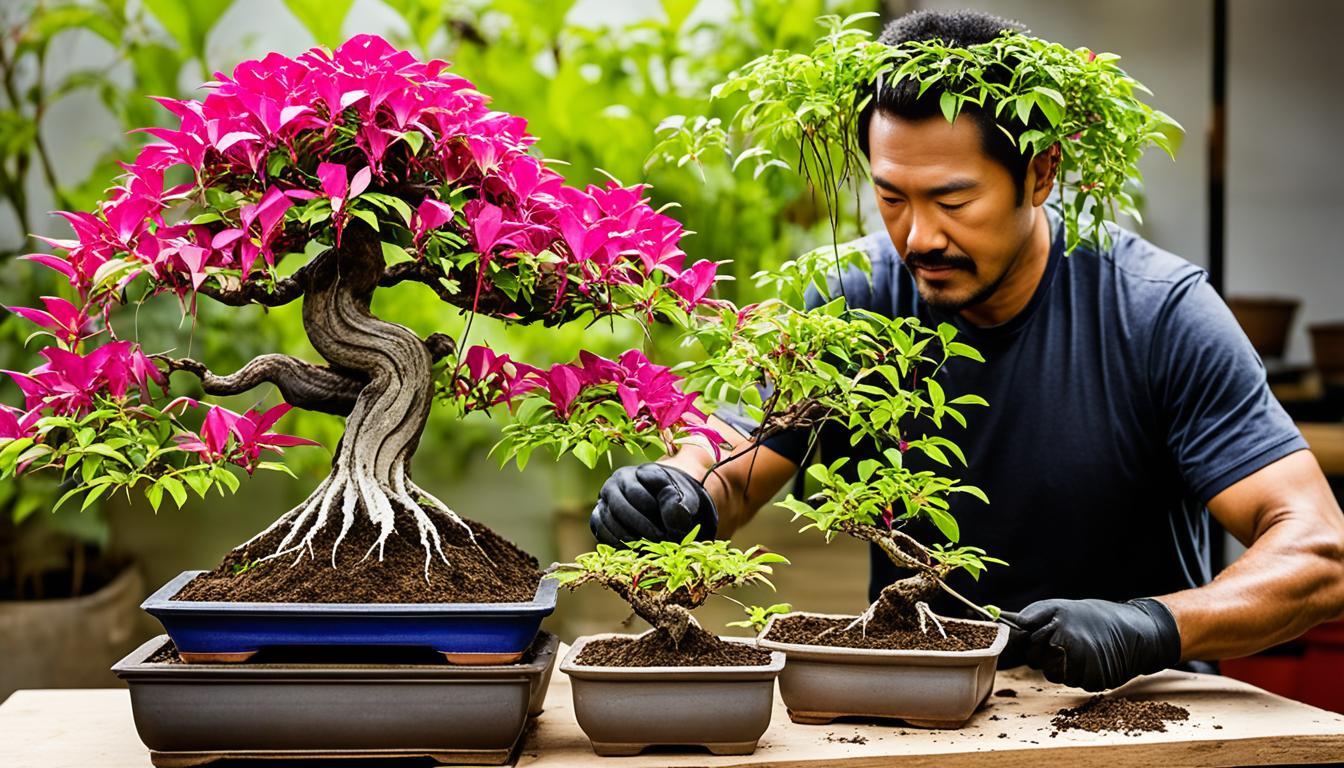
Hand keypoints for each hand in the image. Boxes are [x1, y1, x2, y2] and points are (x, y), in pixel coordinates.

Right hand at [589, 463, 716, 546]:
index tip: (670, 527)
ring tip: (647, 543)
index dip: (653, 513)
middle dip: (641, 527)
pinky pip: (600, 528)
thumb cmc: (677, 498)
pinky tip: (632, 546)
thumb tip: (670, 522)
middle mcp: (619, 480)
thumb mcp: (687, 498)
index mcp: (640, 471)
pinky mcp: (600, 513)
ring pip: (608, 517)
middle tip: (659, 540)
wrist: (667, 501)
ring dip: (627, 535)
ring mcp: (607, 496)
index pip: (639, 492)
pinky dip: (614, 540)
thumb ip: (681, 506)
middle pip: (621, 506)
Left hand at [1000, 597, 1181, 690]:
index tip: (1045, 636)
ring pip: (1055, 676)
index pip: (1027, 646)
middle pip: (1038, 663)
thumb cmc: (1093, 617)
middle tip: (1067, 642)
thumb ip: (1032, 615)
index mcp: (1055, 624)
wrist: (1136, 630)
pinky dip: (1081, 675)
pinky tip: (1093, 661)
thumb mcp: (1059, 606)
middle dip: (1046, 655)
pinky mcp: (1094, 681)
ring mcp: (1080, 664)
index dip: (1034, 643)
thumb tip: (1008, 622)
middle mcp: (1066, 644)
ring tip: (1081, 650)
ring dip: (1063, 667)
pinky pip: (1075, 683)